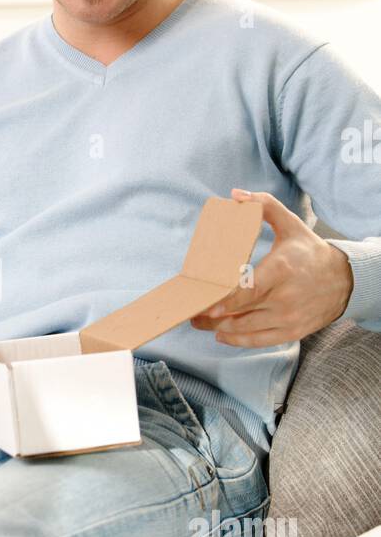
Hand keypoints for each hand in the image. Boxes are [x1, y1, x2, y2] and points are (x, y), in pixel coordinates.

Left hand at [190, 188, 353, 346]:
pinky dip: (238, 341)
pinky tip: (222, 335)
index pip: (250, 291)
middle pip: (241, 313)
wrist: (345, 280)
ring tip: (201, 322)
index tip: (208, 305)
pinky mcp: (292, 332)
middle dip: (212, 317)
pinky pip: (259, 341)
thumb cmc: (311, 251)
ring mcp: (289, 318)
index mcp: (282, 270)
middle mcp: (285, 298)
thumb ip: (263, 205)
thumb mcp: (291, 224)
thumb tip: (235, 194)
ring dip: (220, 329)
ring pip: (246, 329)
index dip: (227, 302)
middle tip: (191, 313)